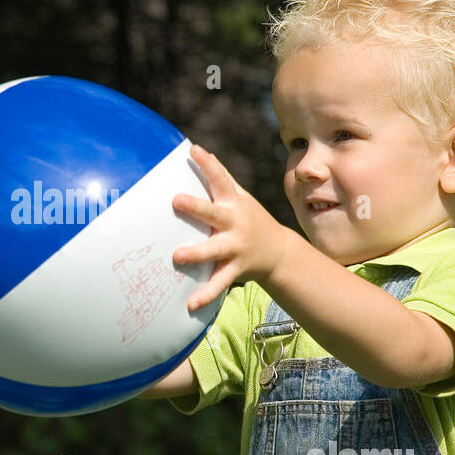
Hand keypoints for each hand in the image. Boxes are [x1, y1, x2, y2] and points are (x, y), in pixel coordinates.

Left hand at [172, 144, 288, 310]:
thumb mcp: (240, 197)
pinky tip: (190, 304)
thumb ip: (220, 177)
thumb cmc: (249, 218)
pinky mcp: (235, 269)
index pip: (220, 179)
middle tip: (176, 200)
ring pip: (215, 250)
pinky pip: (219, 282)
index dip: (208, 164)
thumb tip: (197, 150)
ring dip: (197, 253)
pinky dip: (206, 294)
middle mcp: (236, 223)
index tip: (193, 151)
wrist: (279, 252)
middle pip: (214, 213)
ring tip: (177, 256)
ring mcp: (236, 247)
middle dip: (196, 207)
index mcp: (234, 203)